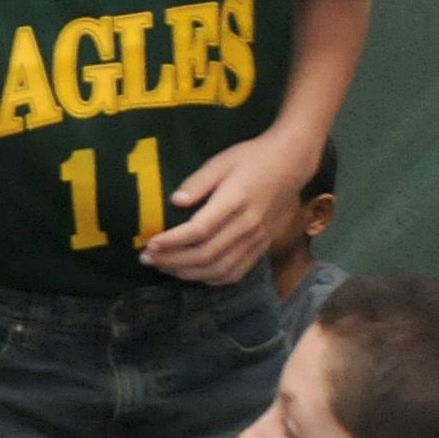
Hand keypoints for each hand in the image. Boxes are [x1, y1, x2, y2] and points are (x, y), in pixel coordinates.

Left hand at [141, 128, 317, 282]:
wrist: (292, 163)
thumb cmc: (252, 158)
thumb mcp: (221, 161)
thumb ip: (197, 182)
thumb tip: (175, 201)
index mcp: (236, 201)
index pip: (199, 230)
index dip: (172, 241)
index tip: (149, 244)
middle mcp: (248, 225)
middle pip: (206, 254)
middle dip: (171, 260)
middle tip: (146, 258)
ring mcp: (258, 239)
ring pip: (219, 269)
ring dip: (187, 273)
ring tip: (163, 266)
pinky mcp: (263, 246)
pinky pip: (235, 273)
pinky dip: (210, 278)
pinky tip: (191, 273)